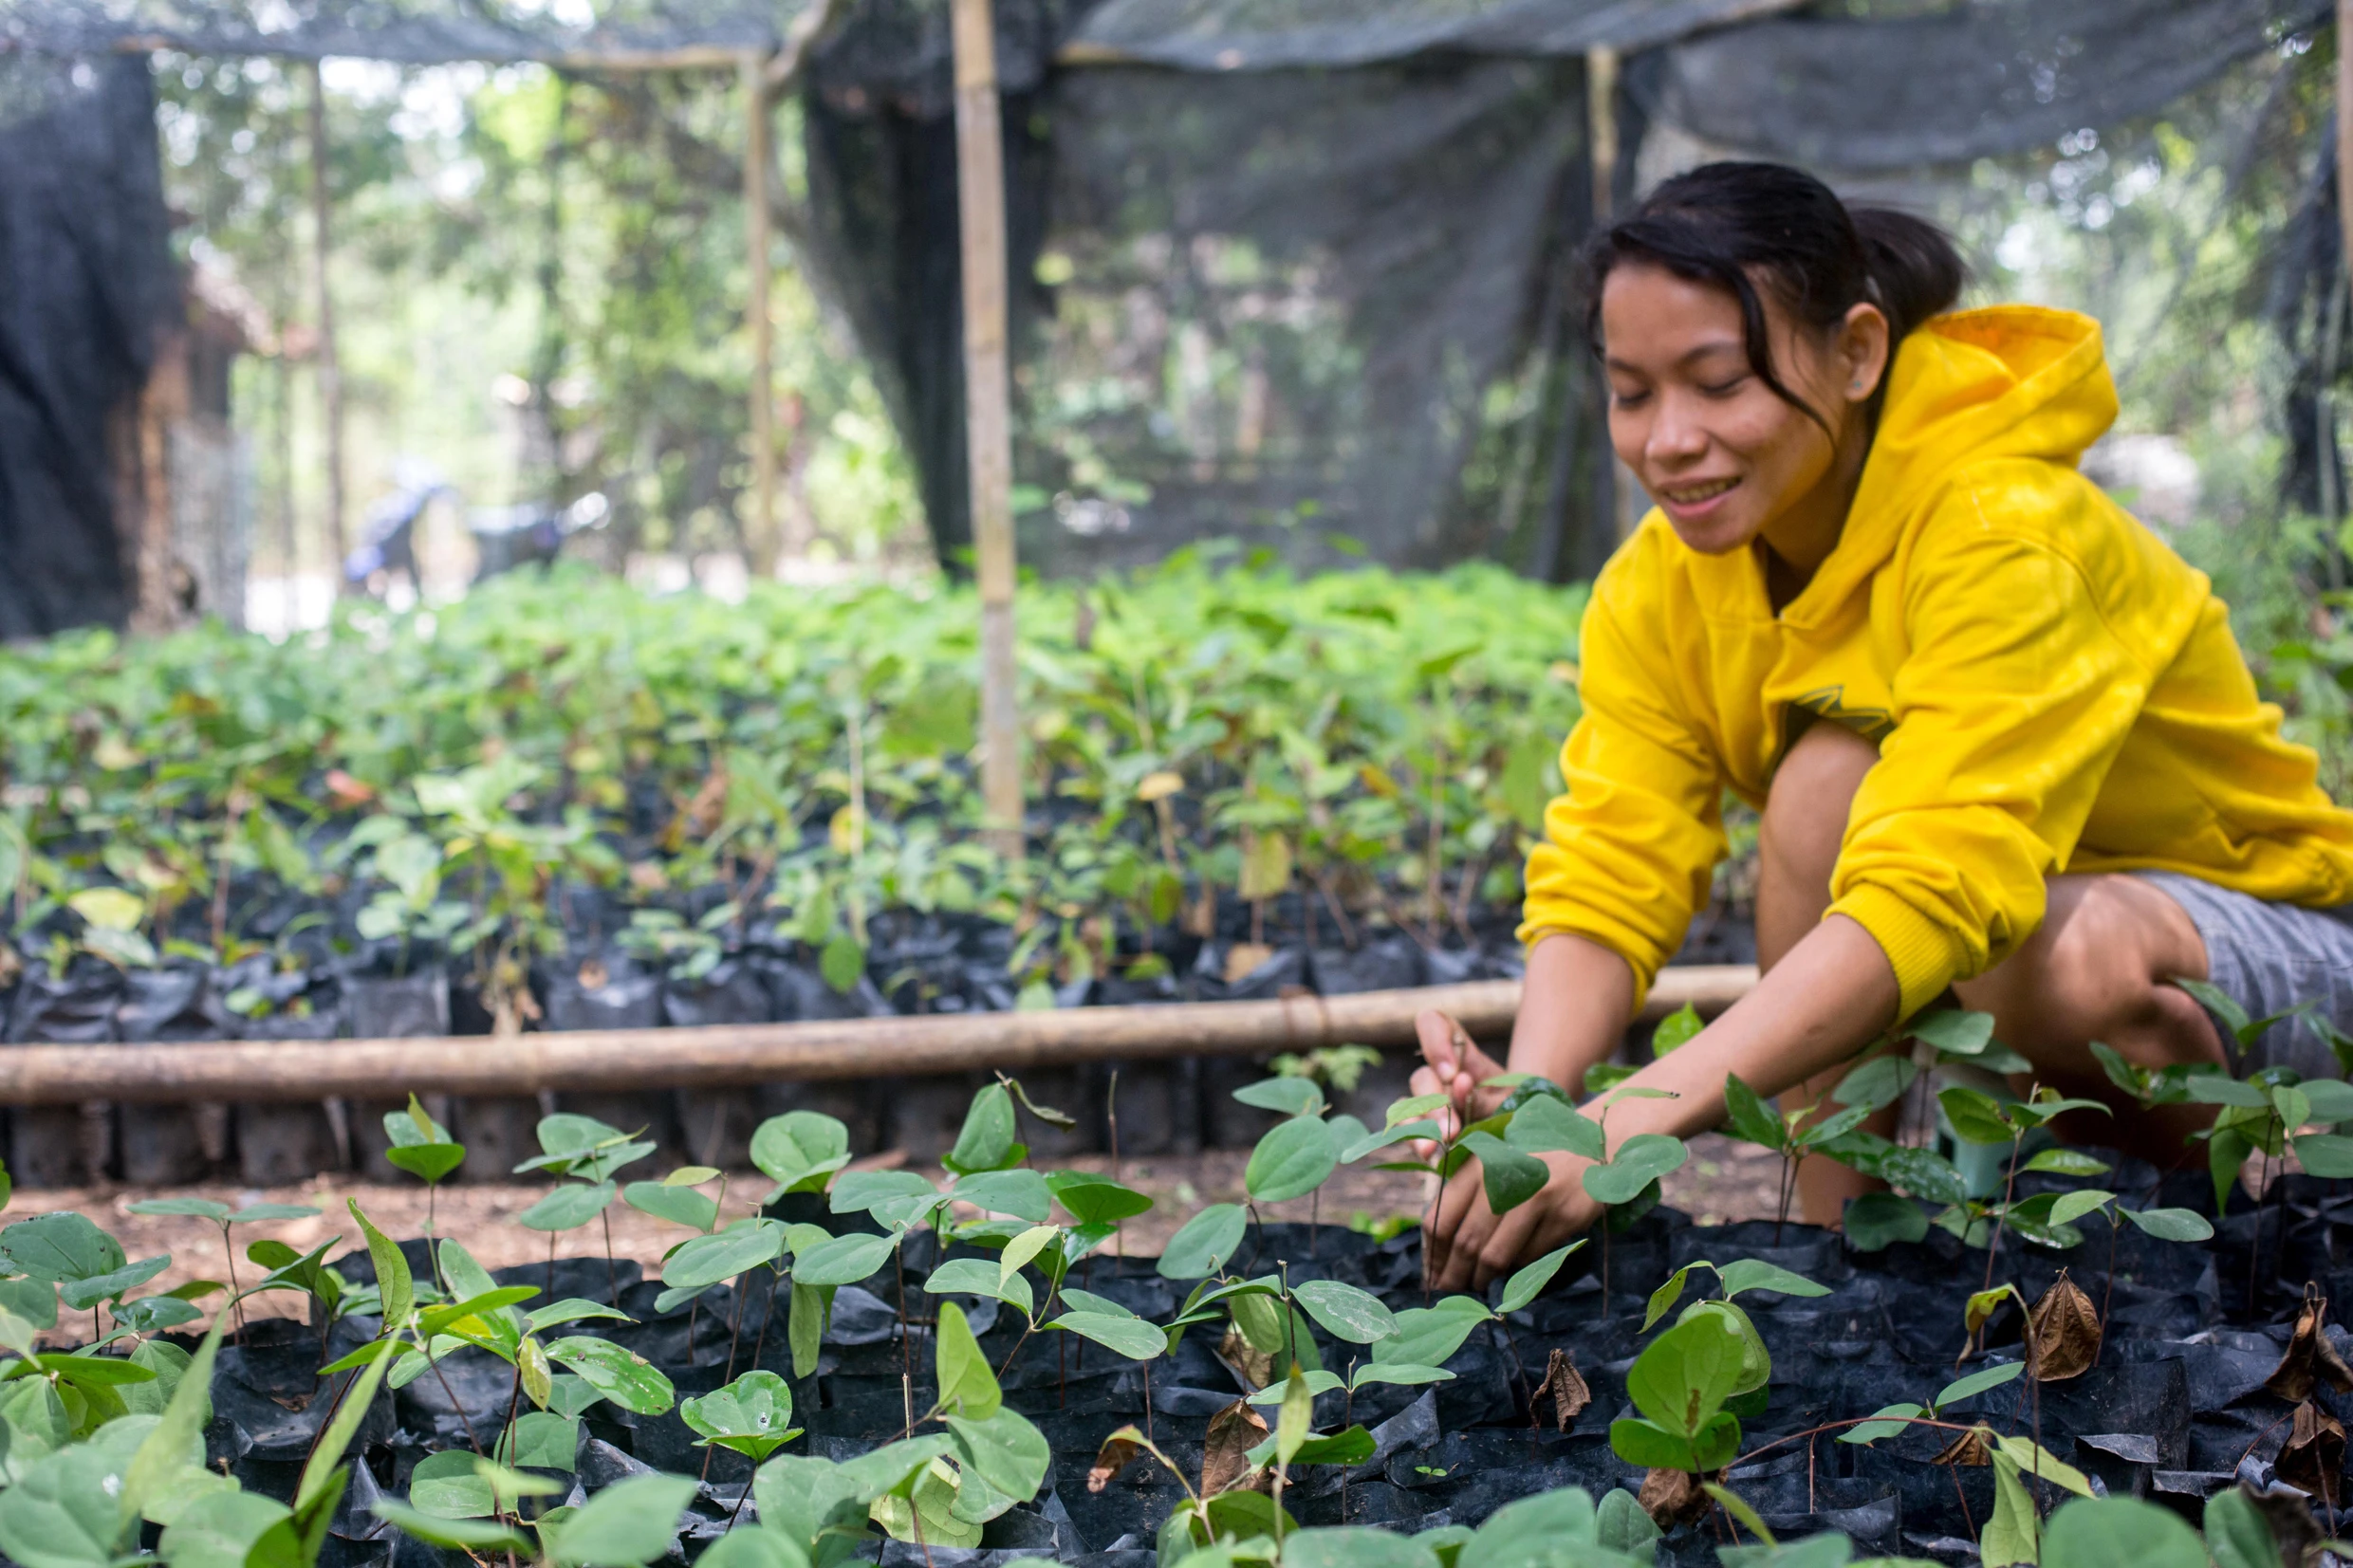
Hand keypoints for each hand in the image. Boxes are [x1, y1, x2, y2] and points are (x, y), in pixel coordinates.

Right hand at [1407, 1009, 1510, 1145]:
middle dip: (1435, 1104)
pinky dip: (1416, 1142)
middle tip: (1452, 1129)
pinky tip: (1429, 1154)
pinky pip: (1408, 1131)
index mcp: (1460, 1053)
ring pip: (1407, 1105)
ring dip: (1421, 1125)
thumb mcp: (1514, 1093)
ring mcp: (1429, 1103)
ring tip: (1433, 1148)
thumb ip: (1487, 1089)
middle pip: (1422, 1077)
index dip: (1435, 1044)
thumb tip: (1462, 1084)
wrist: (1530, 1137)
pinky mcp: (1426, 1130)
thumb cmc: (1522, 1106)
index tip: (1452, 1074)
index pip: (1432, 1024)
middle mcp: (1439, 1075)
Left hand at [1409, 1009, 1602, 1289]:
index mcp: (1478, 1164)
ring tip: (1476, 1287)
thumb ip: (1469, 1194)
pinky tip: (1510, 1272)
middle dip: (1454, 1274)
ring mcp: (1535, 1198)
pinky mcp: (1563, 1217)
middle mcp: (1502, 1178)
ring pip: (1494, 1255)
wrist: (1596, 1141)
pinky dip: (1515, 1269)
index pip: (1440, 1218)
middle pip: (1464, 1243)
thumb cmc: (1538, 1154)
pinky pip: (1529, 1256)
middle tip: (1450, 1290)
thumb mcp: (1497, 1160)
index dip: (1432, 1253)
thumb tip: (1443, 1249)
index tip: (1431, 1273)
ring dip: (1481, 1279)